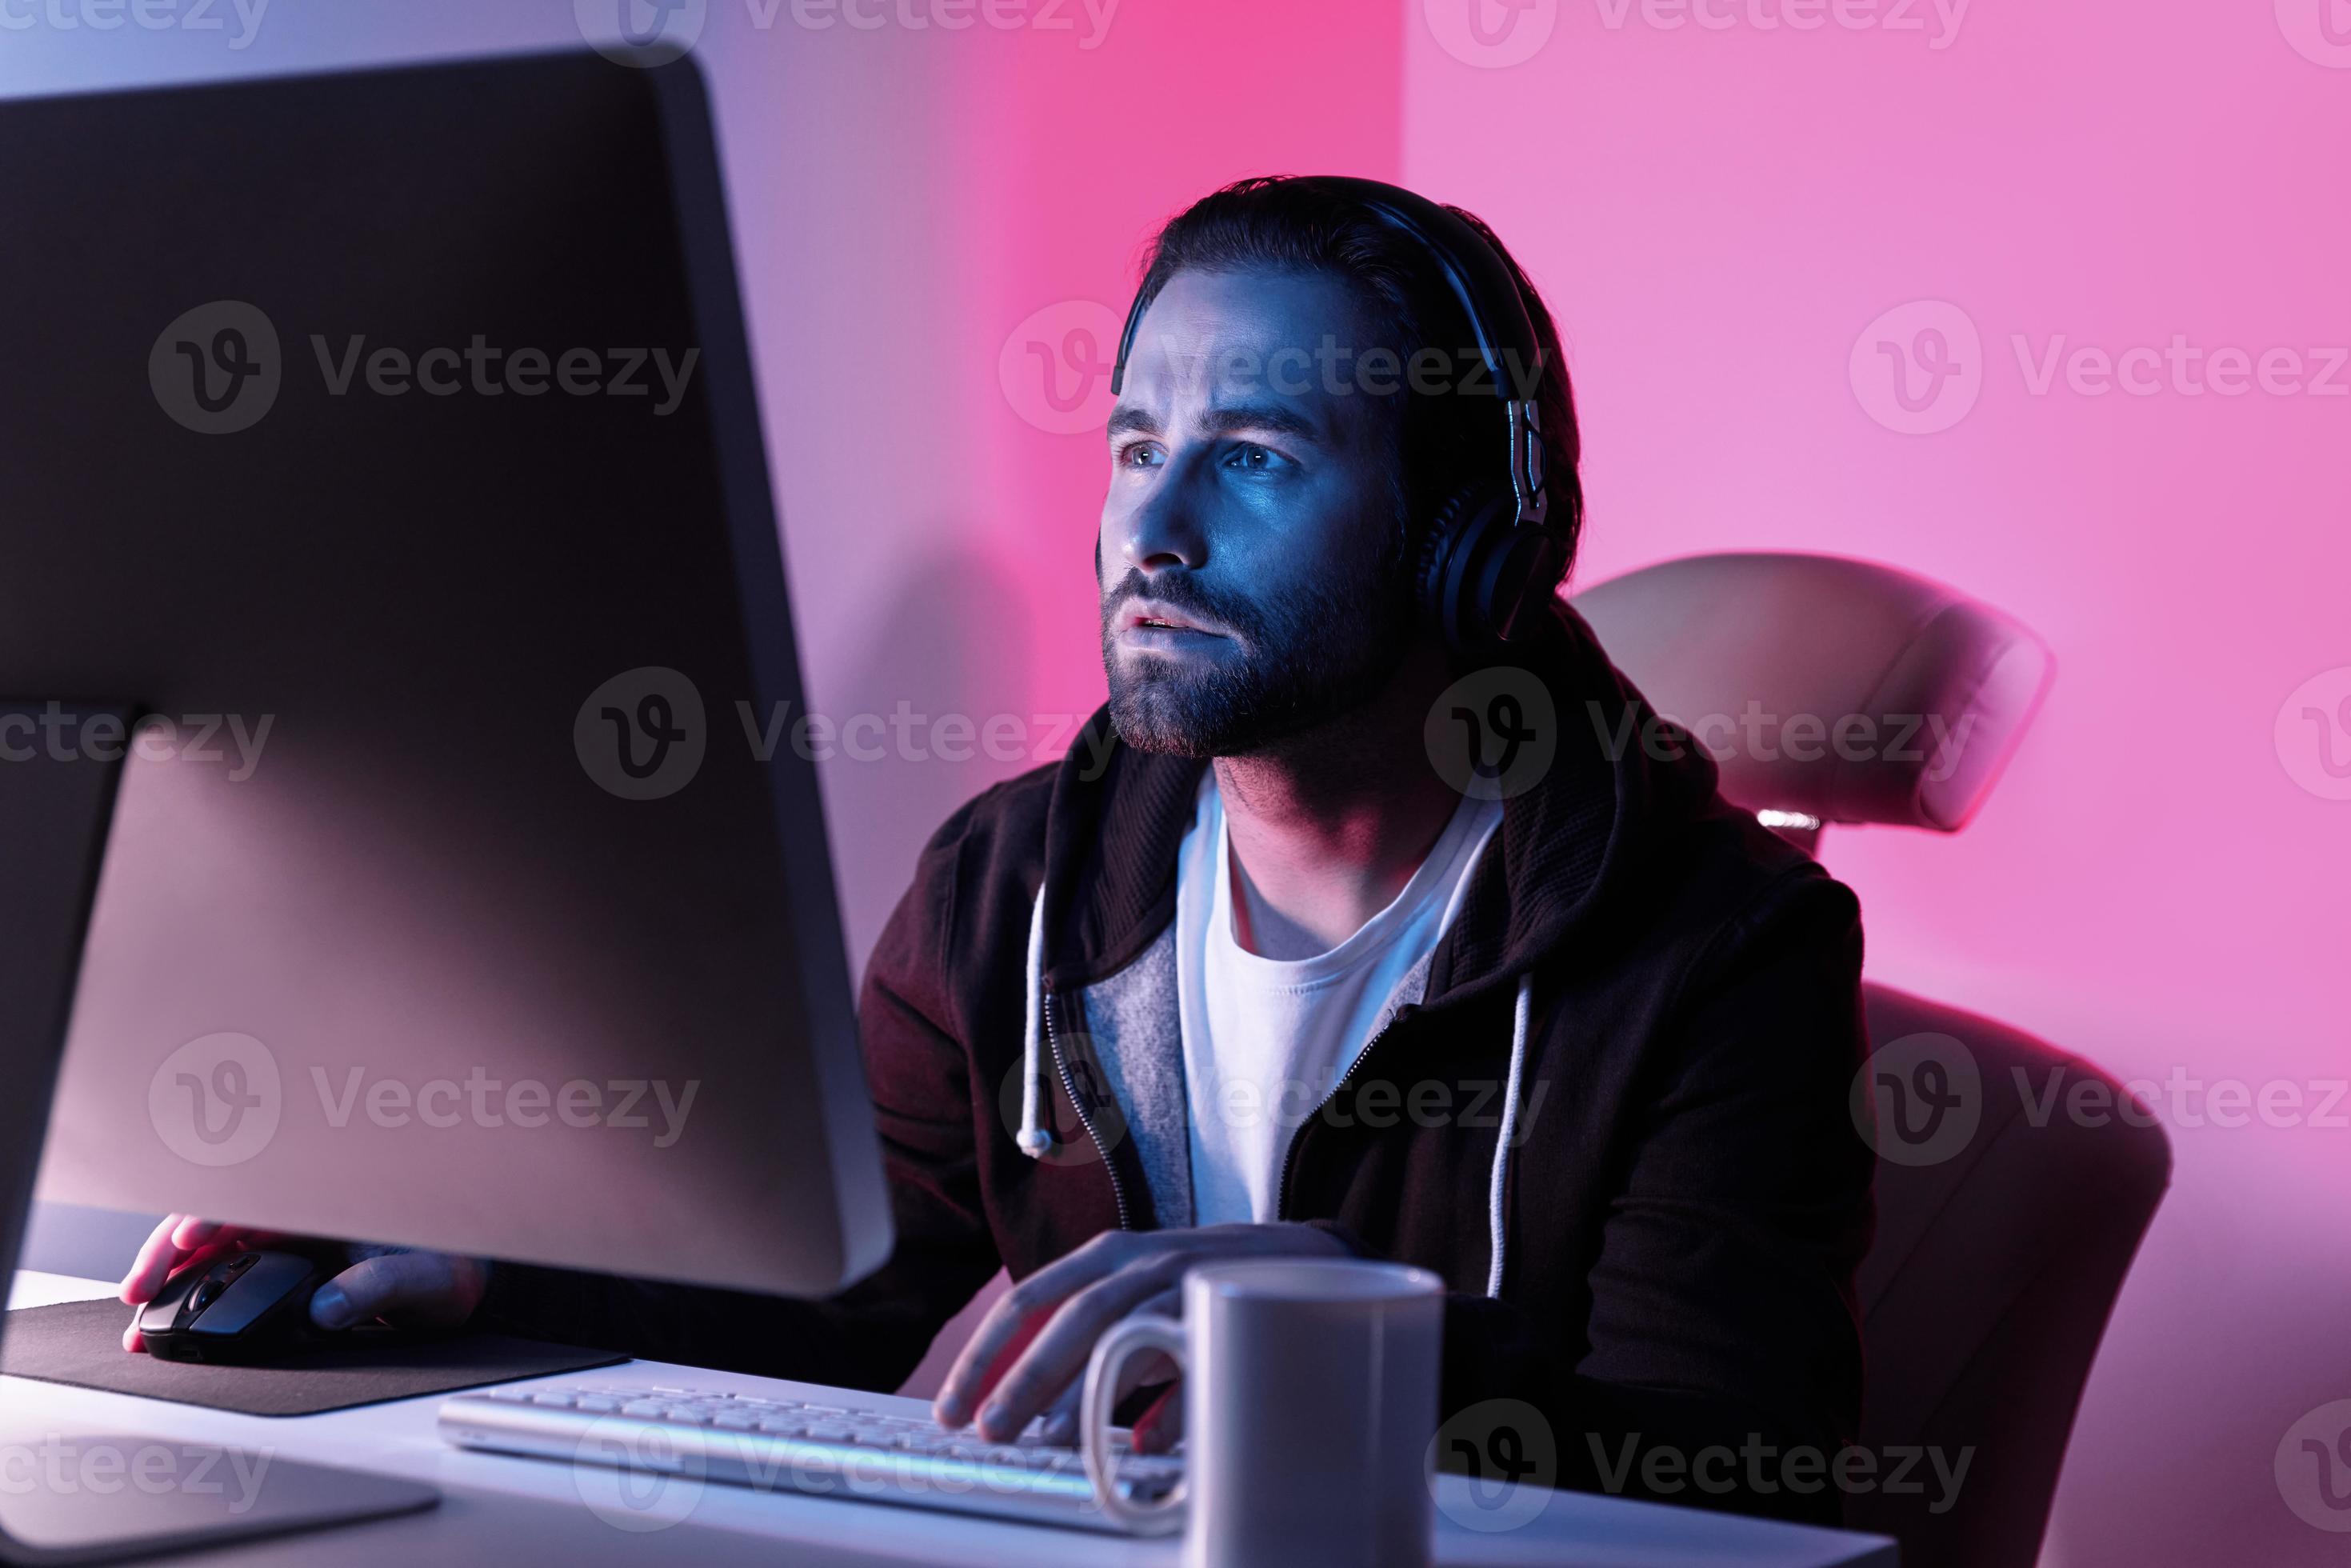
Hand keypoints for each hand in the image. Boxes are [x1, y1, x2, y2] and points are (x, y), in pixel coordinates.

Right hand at [117, 1214, 487, 1352]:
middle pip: (219, 1218)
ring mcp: (286, 1237)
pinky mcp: (278, 1263)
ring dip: (170, 1272)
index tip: (189, 1239)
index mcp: (332, 1200)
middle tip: (139, 1290)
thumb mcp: (422, 1282)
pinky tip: (161, 1311)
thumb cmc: (451, 1268)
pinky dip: (188, 1288)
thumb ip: (375, 1289)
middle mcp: (302, 1212)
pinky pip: (222, 1268)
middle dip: (172, 1249)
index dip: (217, 1211)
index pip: (259, 1194)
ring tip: (138, 1310)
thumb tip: (325, 1309)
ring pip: (211, 1245)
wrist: (463, 1284)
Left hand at [931, 1222, 1350, 1451]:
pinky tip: (1149, 1441)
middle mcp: (1139, 1260)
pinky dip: (1171, 1400)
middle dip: (1023, 1375)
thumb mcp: (1138, 1304)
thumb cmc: (1203, 1285)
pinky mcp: (1230, 1305)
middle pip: (1069, 1314)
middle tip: (990, 1429)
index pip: (1028, 1299)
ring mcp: (1186, 1280)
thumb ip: (1092, 1351)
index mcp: (1105, 1257)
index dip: (984, 1354)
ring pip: (1126, 1329)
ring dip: (1085, 1387)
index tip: (953, 1408)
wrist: (1300, 1254)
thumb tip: (1047, 1424)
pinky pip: (1193, 1353)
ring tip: (1051, 1437)